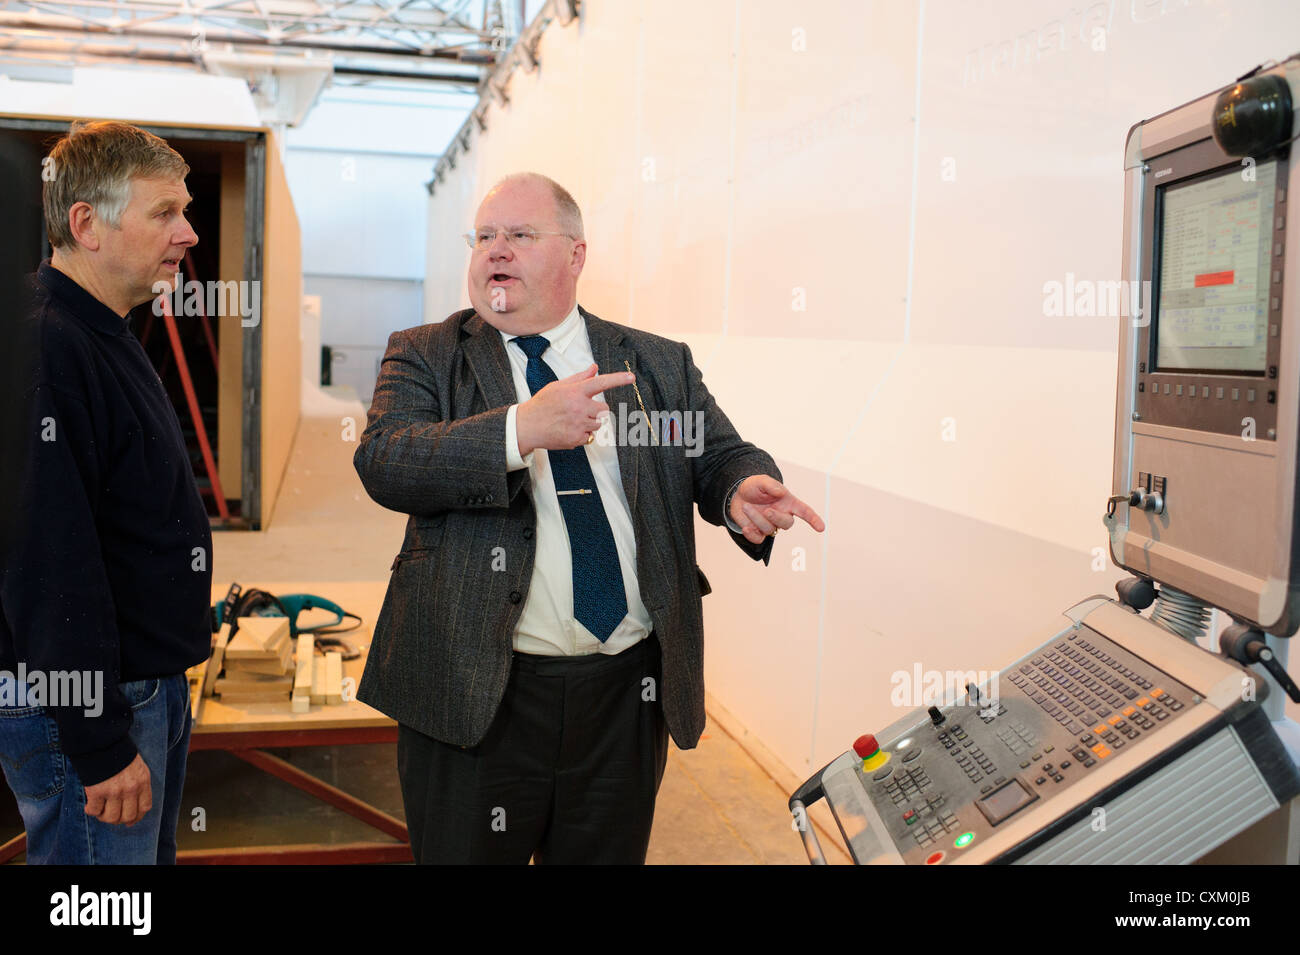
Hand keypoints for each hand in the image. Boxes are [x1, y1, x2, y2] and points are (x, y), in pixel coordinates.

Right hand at [83, 753, 151, 825]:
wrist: (103, 742)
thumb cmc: (120, 754)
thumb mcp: (138, 768)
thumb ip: (138, 785)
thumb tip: (134, 811)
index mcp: (143, 782)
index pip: (144, 807)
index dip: (136, 817)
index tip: (130, 820)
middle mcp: (130, 789)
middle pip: (127, 816)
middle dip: (119, 819)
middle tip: (111, 815)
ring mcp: (114, 791)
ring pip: (111, 818)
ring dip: (104, 817)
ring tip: (100, 810)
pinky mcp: (97, 792)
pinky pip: (94, 811)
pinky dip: (91, 810)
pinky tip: (90, 805)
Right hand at [516, 363, 633, 455]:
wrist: (527, 426)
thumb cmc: (542, 404)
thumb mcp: (558, 386)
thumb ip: (579, 378)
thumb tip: (594, 368)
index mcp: (575, 392)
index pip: (600, 382)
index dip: (617, 379)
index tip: (631, 377)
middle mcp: (579, 407)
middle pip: (604, 410)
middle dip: (596, 411)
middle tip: (580, 411)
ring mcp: (579, 424)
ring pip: (598, 424)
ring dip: (590, 423)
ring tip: (571, 421)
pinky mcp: (577, 438)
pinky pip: (590, 437)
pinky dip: (582, 435)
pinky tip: (568, 430)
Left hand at [730, 474, 825, 544]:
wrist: (737, 494)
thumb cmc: (754, 487)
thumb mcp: (761, 481)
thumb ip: (771, 485)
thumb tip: (781, 493)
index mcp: (788, 503)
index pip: (804, 511)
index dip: (813, 519)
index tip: (821, 528)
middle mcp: (781, 515)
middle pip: (787, 523)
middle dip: (777, 518)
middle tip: (766, 511)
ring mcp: (770, 525)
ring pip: (769, 529)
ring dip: (756, 518)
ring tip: (746, 506)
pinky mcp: (758, 533)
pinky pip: (758, 539)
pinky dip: (751, 534)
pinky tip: (746, 526)